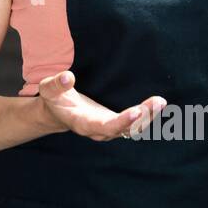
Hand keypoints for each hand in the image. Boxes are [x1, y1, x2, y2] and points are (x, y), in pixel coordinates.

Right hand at [36, 71, 166, 141]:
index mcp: (83, 123)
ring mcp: (109, 128)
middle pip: (124, 129)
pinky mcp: (115, 123)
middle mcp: (99, 130)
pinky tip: (157, 104)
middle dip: (142, 117)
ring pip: (132, 128)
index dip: (121, 122)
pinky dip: (146, 115)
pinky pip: (134, 123)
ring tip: (160, 101)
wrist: (57, 112)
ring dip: (148, 116)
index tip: (136, 112)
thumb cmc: (54, 100)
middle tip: (157, 102)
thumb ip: (56, 84)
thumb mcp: (47, 90)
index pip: (105, 127)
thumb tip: (68, 76)